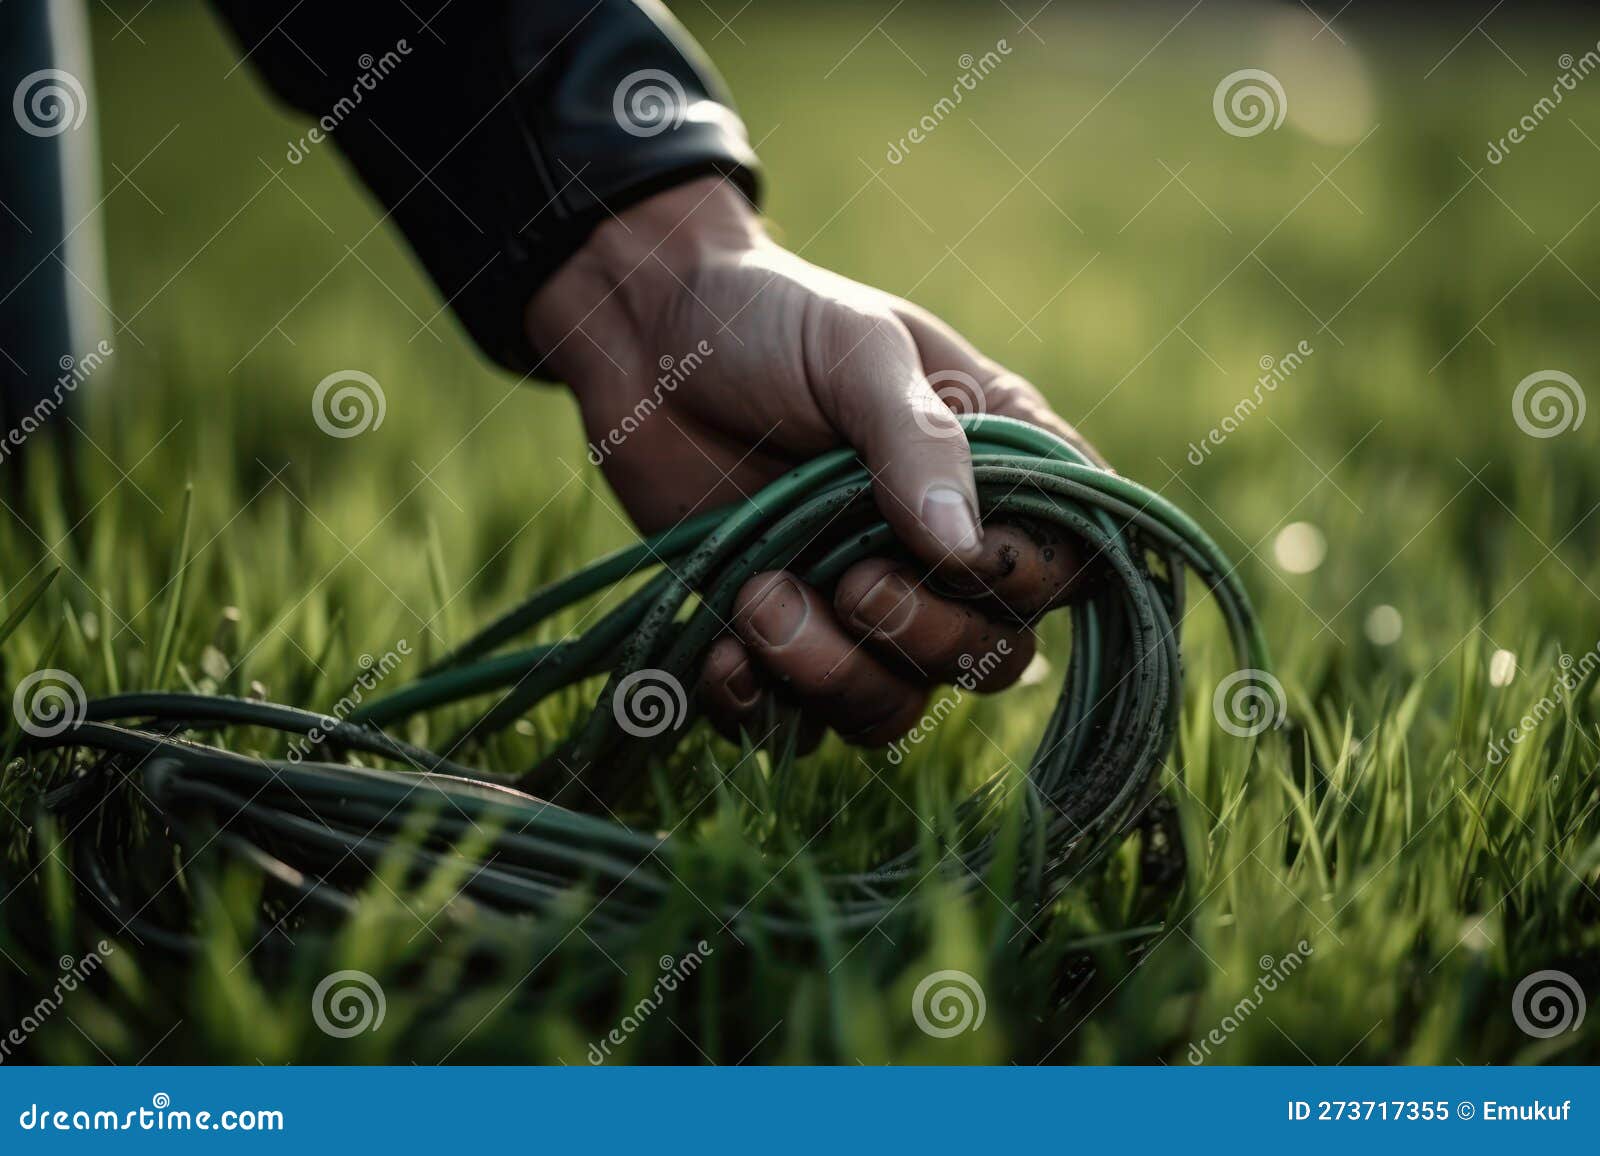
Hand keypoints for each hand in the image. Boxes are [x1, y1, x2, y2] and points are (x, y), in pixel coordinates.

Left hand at [527, 177, 1102, 749]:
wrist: (643, 336)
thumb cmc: (766, 320)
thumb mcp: (856, 352)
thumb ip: (917, 444)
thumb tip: (966, 555)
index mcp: (996, 466)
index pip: (1067, 563)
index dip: (1024, 580)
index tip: (954, 554)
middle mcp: (941, 548)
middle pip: (992, 655)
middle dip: (921, 636)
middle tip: (847, 579)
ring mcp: (862, 600)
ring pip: (897, 704)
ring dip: (833, 677)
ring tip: (759, 600)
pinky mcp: (782, 637)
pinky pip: (796, 721)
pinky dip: (761, 705)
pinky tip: (722, 652)